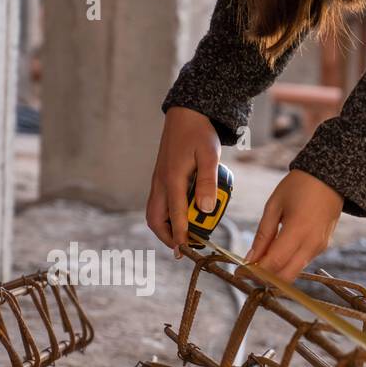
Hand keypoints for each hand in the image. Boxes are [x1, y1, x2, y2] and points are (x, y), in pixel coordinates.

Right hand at [146, 106, 221, 255]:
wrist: (186, 115)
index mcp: (172, 178)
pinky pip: (161, 204)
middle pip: (155, 219)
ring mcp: (159, 181)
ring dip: (167, 227)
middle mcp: (161, 183)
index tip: (185, 251)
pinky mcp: (162, 179)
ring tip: (187, 237)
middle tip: (185, 248)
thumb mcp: (210, 156)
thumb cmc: (199, 134)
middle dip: (167, 237)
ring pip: (155, 213)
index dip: (180, 235)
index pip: (174, 215)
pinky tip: (186, 218)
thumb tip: (206, 209)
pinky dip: (169, 216)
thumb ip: (208, 182)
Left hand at [246, 170, 343, 281]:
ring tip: (260, 262)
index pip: (274, 262)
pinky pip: (301, 263)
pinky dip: (286, 264)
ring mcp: (319, 248)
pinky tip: (276, 254)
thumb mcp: (274, 205)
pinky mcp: (322, 248)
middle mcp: (311, 244)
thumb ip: (262, 234)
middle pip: (285, 276)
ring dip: (276, 273)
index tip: (240, 272)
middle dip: (265, 279)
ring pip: (294, 272)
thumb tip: (251, 258)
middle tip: (249, 271)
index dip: (255, 271)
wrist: (329, 179)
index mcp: (298, 230)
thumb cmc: (299, 186)